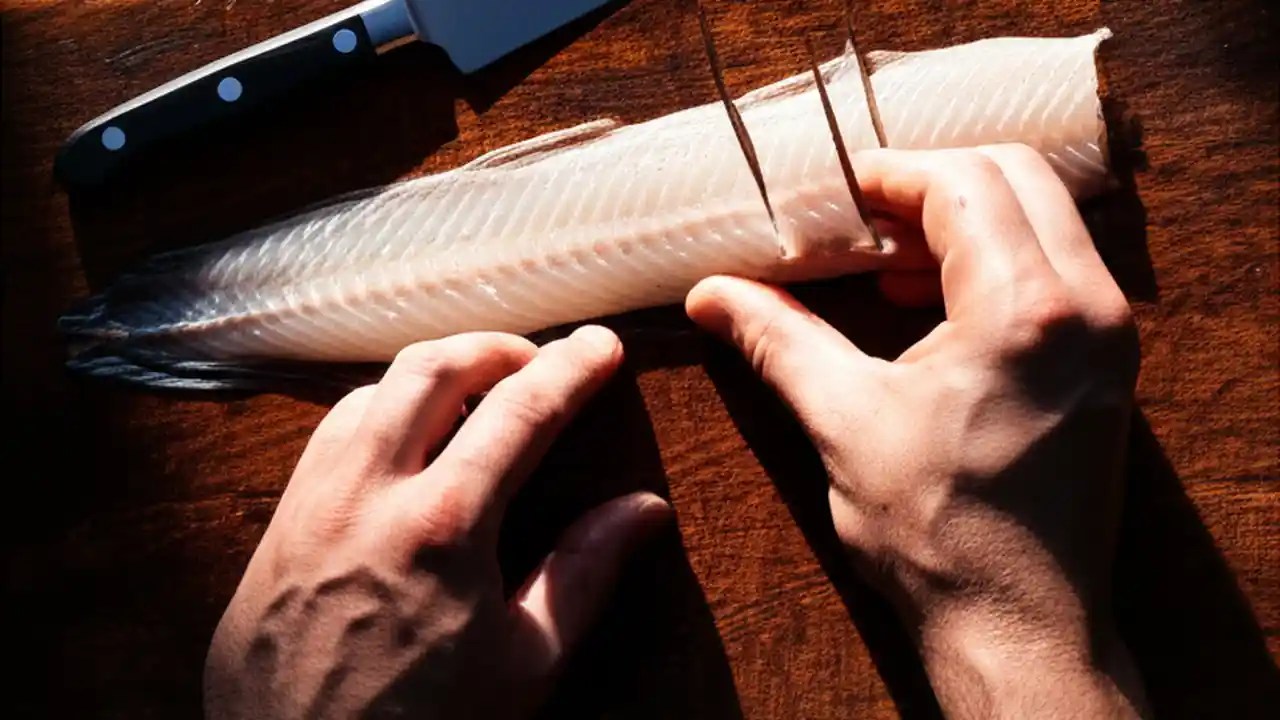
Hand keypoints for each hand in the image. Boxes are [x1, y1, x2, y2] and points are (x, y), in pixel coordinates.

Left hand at [203, 328, 671, 718]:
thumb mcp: (526, 663)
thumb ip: (585, 572)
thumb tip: (645, 508)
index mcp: (444, 525)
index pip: (522, 409)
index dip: (571, 367)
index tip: (603, 345)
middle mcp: (370, 492)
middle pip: (435, 366)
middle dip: (497, 347)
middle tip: (538, 361)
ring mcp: (314, 502)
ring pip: (374, 389)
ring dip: (435, 372)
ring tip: (478, 392)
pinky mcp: (280, 524)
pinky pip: (331, 431)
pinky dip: (380, 409)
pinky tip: (406, 438)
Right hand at [687, 145, 1144, 717]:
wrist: (1017, 623)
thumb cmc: (939, 534)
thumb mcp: (843, 422)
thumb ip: (778, 339)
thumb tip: (711, 296)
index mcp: (1024, 310)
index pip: (964, 183)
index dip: (893, 174)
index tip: (840, 190)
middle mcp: (1086, 306)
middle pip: (1017, 178)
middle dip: (932, 183)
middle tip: (863, 215)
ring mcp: (1108, 335)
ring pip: (1045, 217)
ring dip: (965, 219)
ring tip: (889, 262)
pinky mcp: (1108, 364)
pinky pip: (1059, 268)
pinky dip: (996, 260)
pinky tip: (931, 304)